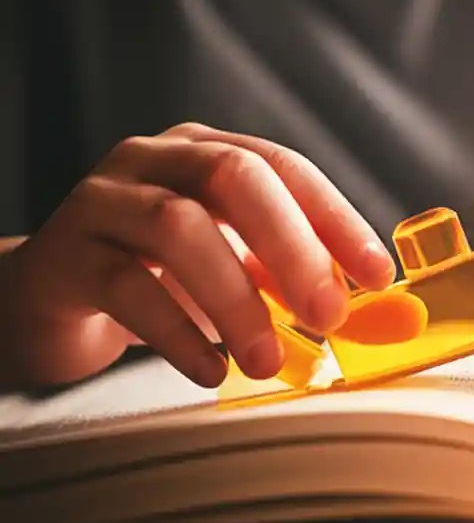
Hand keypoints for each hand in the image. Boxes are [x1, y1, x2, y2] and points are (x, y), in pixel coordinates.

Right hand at [0, 123, 395, 388]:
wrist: (45, 303)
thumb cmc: (154, 280)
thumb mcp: (231, 269)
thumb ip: (289, 277)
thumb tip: (361, 306)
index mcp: (206, 151)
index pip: (286, 167)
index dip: (336, 219)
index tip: (377, 275)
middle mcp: (153, 159)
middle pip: (234, 177)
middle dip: (292, 247)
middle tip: (329, 315)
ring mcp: (101, 201)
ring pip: (177, 228)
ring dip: (236, 300)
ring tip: (267, 360)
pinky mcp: (61, 256)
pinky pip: (125, 286)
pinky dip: (179, 334)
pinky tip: (211, 371)